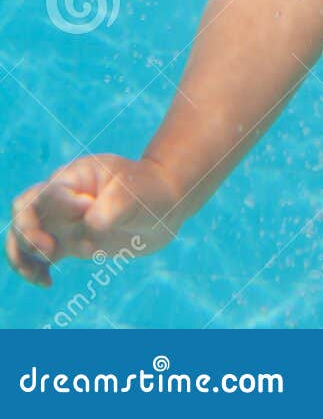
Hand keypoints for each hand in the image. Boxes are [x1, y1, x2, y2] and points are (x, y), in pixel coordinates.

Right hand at [5, 154, 183, 288]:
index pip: (51, 191)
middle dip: (27, 232)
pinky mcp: (69, 241)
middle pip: (24, 209)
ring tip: (41, 276)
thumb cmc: (149, 191)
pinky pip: (38, 255)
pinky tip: (47, 282)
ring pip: (23, 233)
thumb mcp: (134, 194)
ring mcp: (65, 219)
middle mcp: (64, 196)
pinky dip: (34, 269)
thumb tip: (88, 231)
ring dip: (23, 254)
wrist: (163, 207)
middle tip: (50, 250)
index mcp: (77, 175)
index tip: (90, 209)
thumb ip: (109, 209)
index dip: (63, 206)